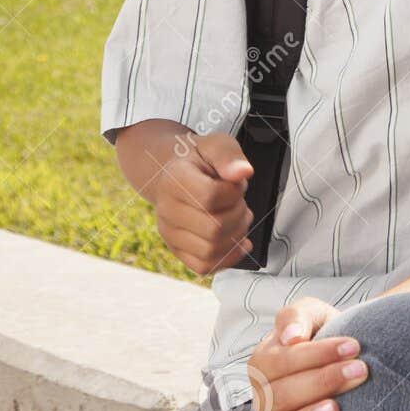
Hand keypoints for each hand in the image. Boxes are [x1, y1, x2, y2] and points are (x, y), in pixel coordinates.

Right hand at [152, 132, 253, 274]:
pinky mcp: (177, 250)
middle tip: (239, 201)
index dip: (233, 192)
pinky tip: (238, 240)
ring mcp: (170, 233)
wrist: (174, 173)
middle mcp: (166, 210)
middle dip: (239, 214)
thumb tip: (243, 173)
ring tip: (237, 216)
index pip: (210, 197)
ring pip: (211, 250)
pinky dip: (228, 256)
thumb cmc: (199, 160)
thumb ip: (230, 156)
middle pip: (214, 228)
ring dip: (236, 234)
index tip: (234, 183)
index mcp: (174, 180)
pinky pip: (204, 266)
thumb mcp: (216, 144)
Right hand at [250, 298, 367, 410]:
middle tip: (360, 371)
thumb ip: (297, 315)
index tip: (352, 346)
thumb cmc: (325, 333)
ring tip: (336, 409)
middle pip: (280, 395)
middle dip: (322, 381)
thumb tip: (291, 337)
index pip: (280, 362)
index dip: (315, 355)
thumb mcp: (313, 313)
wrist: (348, 356)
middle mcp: (264, 395)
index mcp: (263, 362)